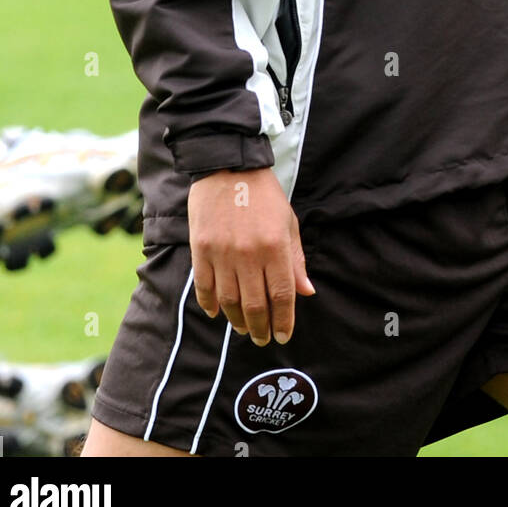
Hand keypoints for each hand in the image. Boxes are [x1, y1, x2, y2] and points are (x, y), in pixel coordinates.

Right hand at [188, 168, 314, 344]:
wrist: (228, 166)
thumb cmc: (264, 195)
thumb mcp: (288, 222)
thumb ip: (296, 260)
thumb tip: (306, 292)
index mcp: (275, 246)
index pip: (281, 296)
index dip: (283, 321)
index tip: (283, 336)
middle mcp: (249, 254)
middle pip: (255, 305)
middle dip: (261, 329)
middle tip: (263, 339)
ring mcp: (222, 253)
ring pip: (229, 301)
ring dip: (237, 321)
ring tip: (244, 329)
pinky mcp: (201, 249)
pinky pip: (204, 287)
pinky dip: (210, 304)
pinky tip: (217, 313)